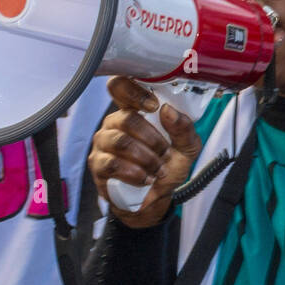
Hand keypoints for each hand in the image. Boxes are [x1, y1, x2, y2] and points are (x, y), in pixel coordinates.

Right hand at [88, 77, 200, 228]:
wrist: (155, 198)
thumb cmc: (167, 166)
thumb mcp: (186, 147)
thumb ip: (184, 129)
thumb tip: (169, 111)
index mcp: (134, 111)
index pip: (120, 86)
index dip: (133, 91)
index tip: (154, 106)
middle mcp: (115, 123)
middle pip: (125, 119)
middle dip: (152, 139)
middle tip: (165, 153)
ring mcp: (103, 143)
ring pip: (120, 142)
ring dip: (146, 158)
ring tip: (158, 169)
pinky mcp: (98, 165)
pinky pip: (112, 164)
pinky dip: (134, 173)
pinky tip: (145, 178)